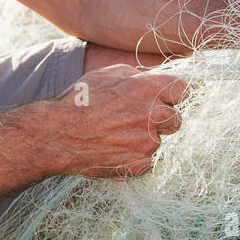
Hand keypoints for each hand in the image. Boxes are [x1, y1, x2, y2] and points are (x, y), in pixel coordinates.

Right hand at [47, 64, 188, 178]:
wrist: (57, 134)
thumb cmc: (80, 100)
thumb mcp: (108, 74)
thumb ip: (139, 75)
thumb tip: (155, 78)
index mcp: (149, 88)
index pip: (183, 91)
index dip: (171, 95)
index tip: (162, 99)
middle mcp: (154, 114)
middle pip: (176, 119)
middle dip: (161, 119)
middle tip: (136, 119)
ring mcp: (148, 142)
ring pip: (158, 141)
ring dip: (144, 138)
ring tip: (117, 134)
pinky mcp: (139, 165)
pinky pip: (146, 161)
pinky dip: (134, 157)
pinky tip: (114, 149)